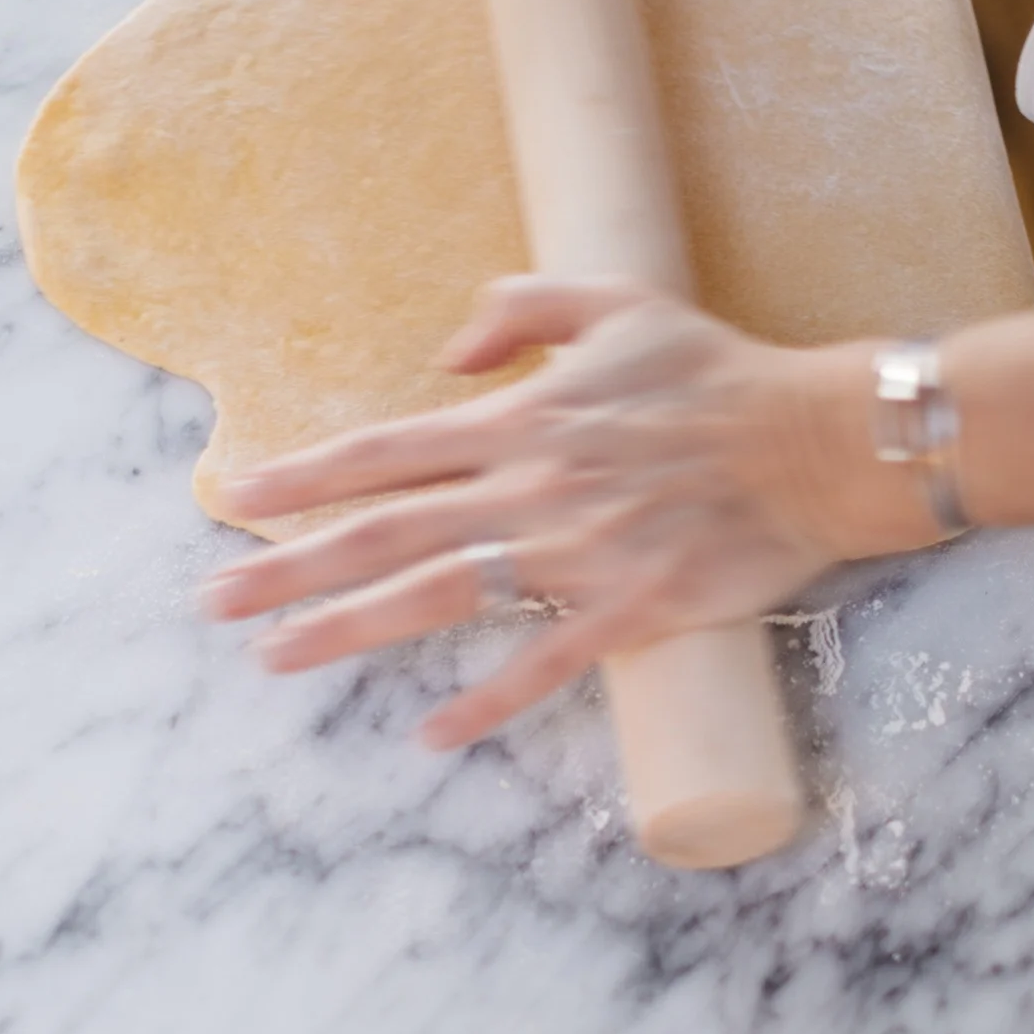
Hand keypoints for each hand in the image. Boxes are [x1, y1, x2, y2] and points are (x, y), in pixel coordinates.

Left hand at [206, 276, 928, 748]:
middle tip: (215, 601)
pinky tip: (430, 732)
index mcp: (521, 420)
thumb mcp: (614, 300)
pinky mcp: (632, 609)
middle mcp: (531, 488)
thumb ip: (519, 306)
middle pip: (387, 533)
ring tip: (277, 656)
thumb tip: (443, 354)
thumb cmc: (714, 370)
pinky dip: (487, 699)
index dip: (305, 476)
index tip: (235, 498)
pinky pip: (546, 662)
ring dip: (351, 629)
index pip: (385, 452)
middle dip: (291, 566)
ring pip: (441, 596)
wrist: (818, 441)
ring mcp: (578, 553)